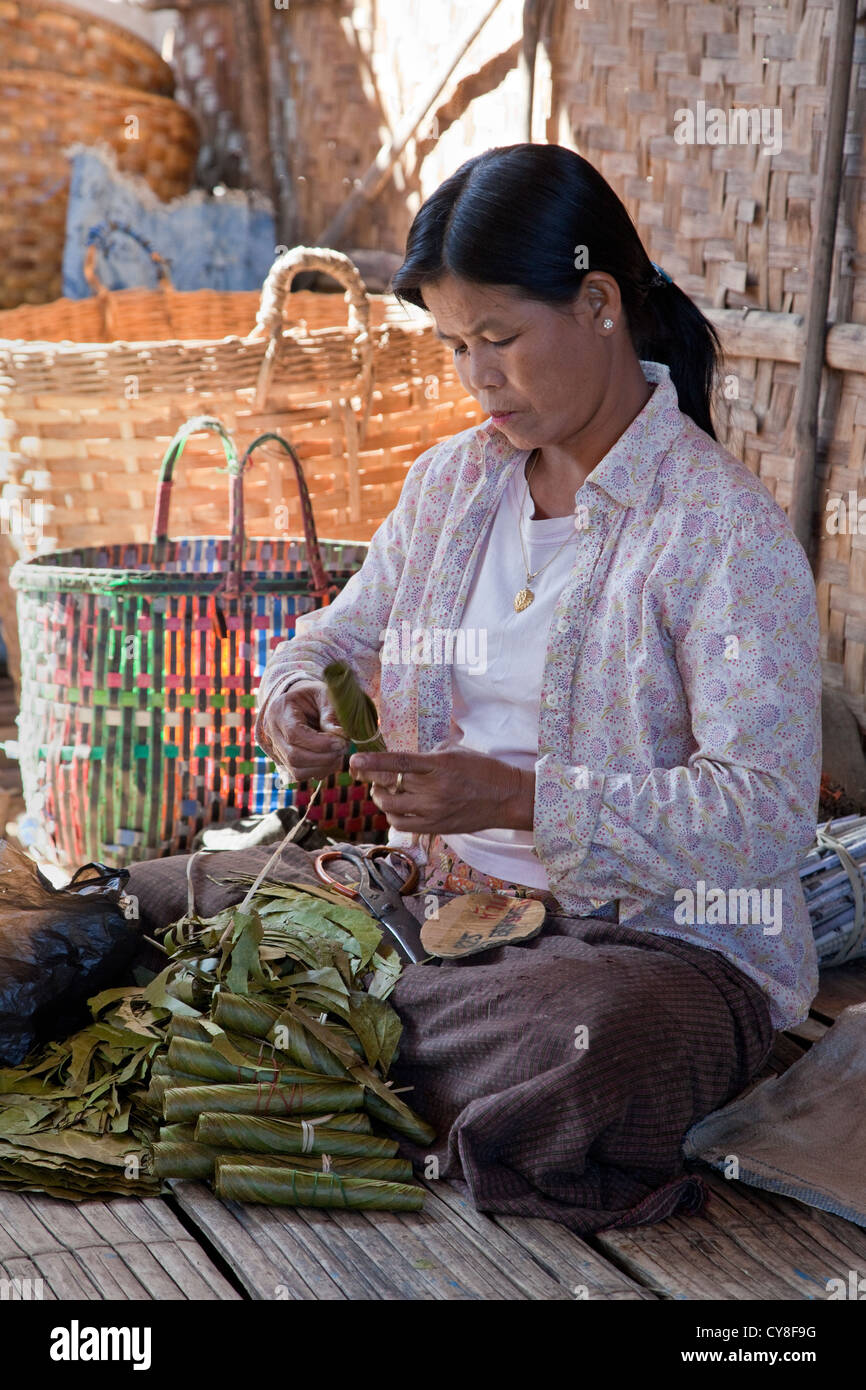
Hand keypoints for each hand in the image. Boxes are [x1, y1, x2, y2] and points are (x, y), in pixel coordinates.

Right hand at [260, 678, 347, 782]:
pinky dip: (319, 771)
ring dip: (323, 767)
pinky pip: (300, 775)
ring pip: (297, 770)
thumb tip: (340, 737)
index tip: (342, 742)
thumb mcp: (325, 696)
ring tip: (339, 753)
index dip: (320, 743)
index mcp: (279, 710)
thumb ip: (331, 715)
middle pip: (294, 756)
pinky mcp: (284, 762)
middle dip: (324, 757)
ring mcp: (276, 749)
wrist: (301, 702)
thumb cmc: (315, 697)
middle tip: (343, 748)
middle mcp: (272, 732)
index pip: (294, 734)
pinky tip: (331, 758)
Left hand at [348, 746, 533, 834]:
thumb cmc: (483, 770)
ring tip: (383, 790)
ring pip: (391, 806)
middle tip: (365, 773)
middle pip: (390, 785)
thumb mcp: (456, 751)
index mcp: (440, 765)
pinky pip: (400, 823)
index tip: (355, 760)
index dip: (374, 762)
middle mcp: (435, 789)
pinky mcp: (435, 827)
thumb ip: (427, 754)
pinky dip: (392, 814)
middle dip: (373, 779)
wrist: (507, 799)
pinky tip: (396, 806)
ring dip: (381, 797)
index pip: (399, 763)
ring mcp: (434, 811)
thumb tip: (401, 761)